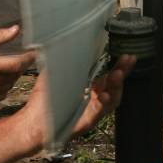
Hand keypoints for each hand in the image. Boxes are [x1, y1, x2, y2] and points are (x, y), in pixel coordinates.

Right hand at [0, 27, 35, 104]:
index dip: (28, 59)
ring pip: (9, 86)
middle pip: (14, 76)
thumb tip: (16, 30)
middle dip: (19, 66)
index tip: (34, 53)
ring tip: (6, 67)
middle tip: (19, 57)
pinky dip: (3, 87)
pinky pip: (0, 95)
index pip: (16, 64)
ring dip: (12, 77)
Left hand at [17, 55, 134, 150]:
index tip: (127, 56)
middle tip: (128, 60)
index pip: (109, 75)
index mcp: (90, 87)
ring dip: (116, 87)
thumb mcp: (54, 74)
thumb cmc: (44, 99)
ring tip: (117, 74)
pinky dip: (103, 104)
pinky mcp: (86, 122)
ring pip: (112, 100)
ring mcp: (92, 111)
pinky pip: (98, 113)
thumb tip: (69, 39)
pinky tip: (103, 95)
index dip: (119, 66)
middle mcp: (95, 99)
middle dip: (122, 72)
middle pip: (114, 86)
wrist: (34, 123)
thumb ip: (64, 60)